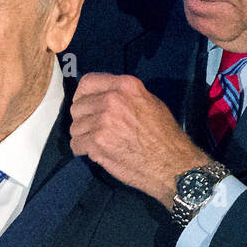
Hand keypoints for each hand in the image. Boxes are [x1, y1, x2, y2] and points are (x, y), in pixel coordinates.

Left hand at [69, 72, 207, 207]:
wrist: (172, 164)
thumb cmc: (164, 135)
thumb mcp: (149, 102)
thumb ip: (124, 95)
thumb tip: (102, 96)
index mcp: (126, 86)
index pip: (87, 82)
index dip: (83, 96)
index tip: (86, 105)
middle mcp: (112, 99)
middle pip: (78, 106)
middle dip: (83, 119)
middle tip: (93, 129)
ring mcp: (103, 121)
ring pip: (75, 127)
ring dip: (83, 136)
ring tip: (97, 143)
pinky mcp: (97, 142)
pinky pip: (76, 144)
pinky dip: (82, 150)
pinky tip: (95, 152)